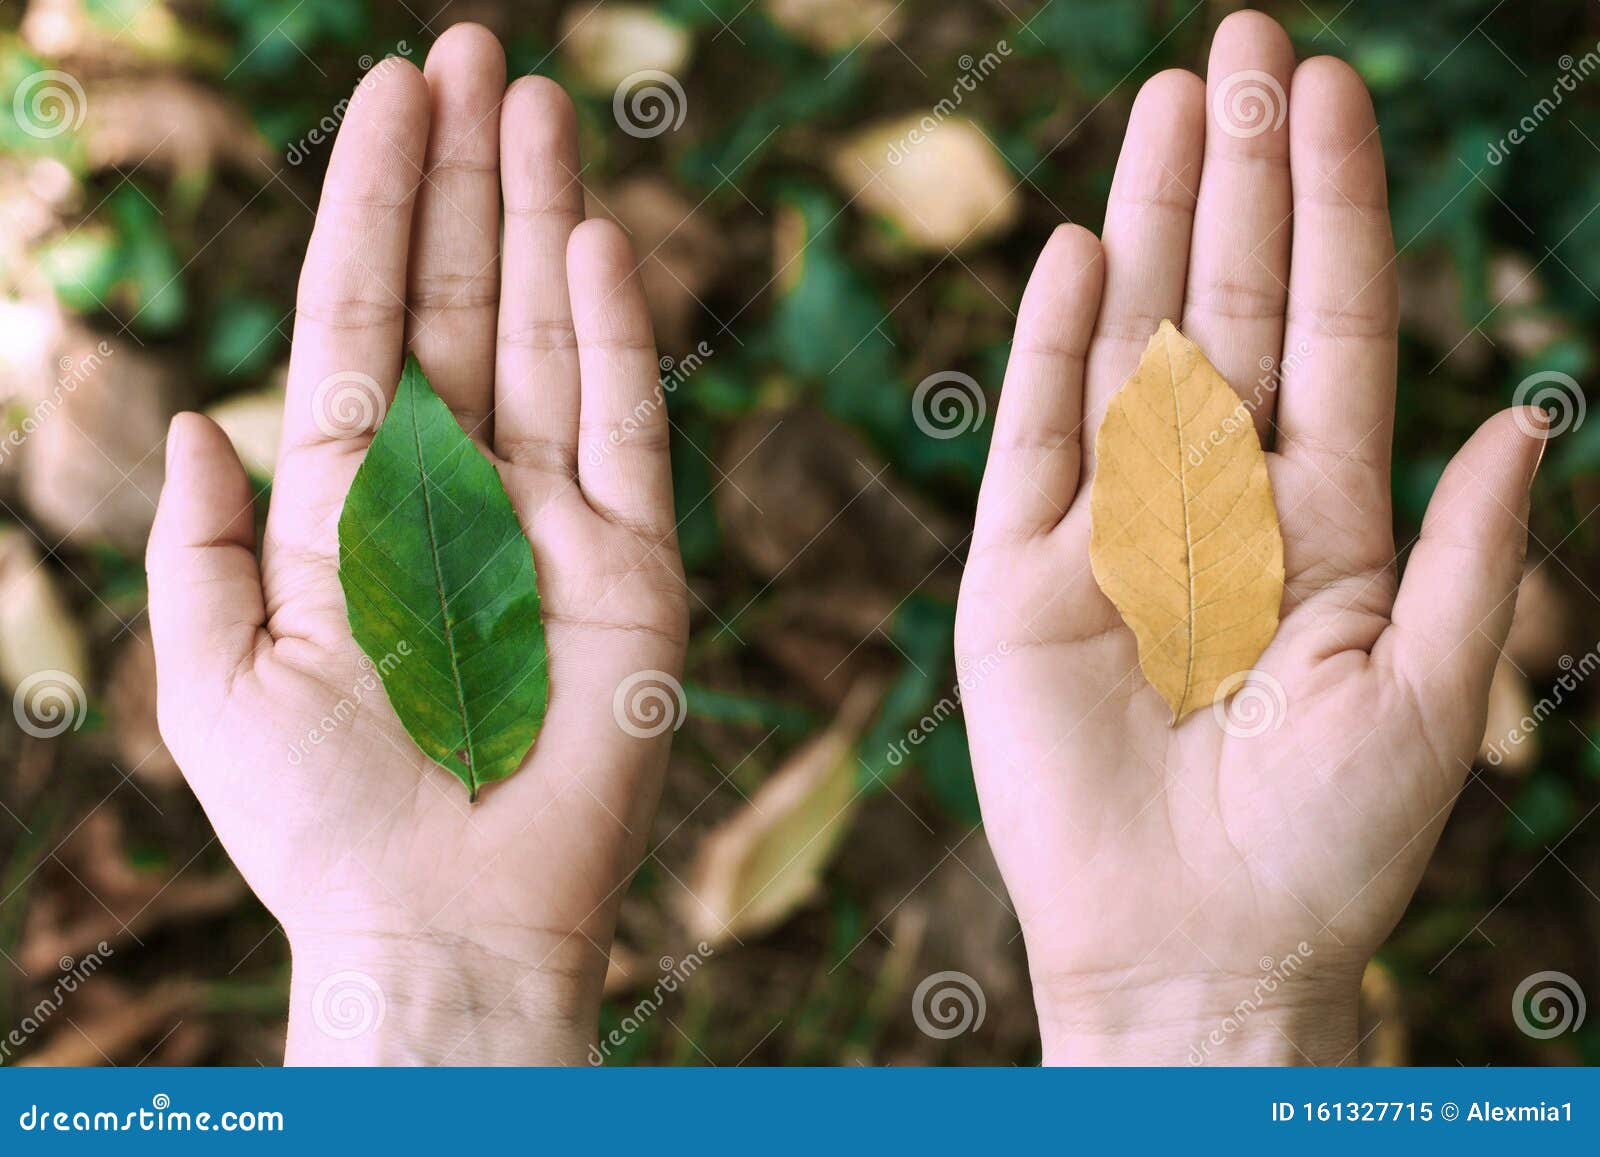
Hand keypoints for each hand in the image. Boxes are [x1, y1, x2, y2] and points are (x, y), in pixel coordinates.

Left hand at [146, 26, 686, 1064]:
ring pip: (546, 336)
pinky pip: (622, 427)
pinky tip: (590, 243)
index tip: (388, 91)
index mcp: (351, 501)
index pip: (360, 318)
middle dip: (461, 178)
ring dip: (538, 219)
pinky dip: (610, 336)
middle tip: (474, 52)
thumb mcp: (213, 680)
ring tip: (536, 104)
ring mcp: (551, 518)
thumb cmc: (320, 820)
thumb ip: (200, 545)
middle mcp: (457, 487)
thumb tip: (203, 417)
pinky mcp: (633, 564)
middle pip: (459, 300)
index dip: (370, 204)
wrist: (438, 921)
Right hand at [957, 11, 1544, 1064]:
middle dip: (1238, 173)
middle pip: (1226, 303)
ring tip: (1165, 101)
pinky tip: (1073, 252)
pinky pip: (1034, 441)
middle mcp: (1215, 501)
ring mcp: (1112, 530)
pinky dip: (1050, 348)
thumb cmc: (1327, 847)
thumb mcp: (1429, 697)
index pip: (1328, 329)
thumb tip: (1532, 409)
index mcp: (1324, 521)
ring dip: (1146, 222)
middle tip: (1242, 40)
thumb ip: (1474, 554)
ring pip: (1129, 342)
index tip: (1337, 90)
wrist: (1197, 946)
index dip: (1334, 211)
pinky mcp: (1021, 577)